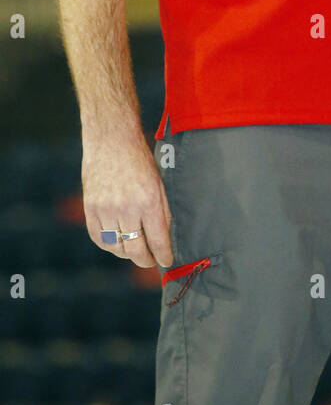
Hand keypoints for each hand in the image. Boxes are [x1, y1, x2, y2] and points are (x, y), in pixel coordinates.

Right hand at [81, 133, 173, 268]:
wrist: (111, 142)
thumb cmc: (140, 162)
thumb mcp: (159, 185)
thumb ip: (162, 212)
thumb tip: (163, 239)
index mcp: (148, 201)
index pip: (158, 240)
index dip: (163, 255)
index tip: (166, 262)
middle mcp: (126, 208)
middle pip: (136, 249)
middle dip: (146, 260)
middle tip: (151, 261)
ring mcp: (105, 210)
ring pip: (117, 247)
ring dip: (128, 253)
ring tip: (135, 251)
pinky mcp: (90, 209)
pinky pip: (99, 238)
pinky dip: (109, 245)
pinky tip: (118, 243)